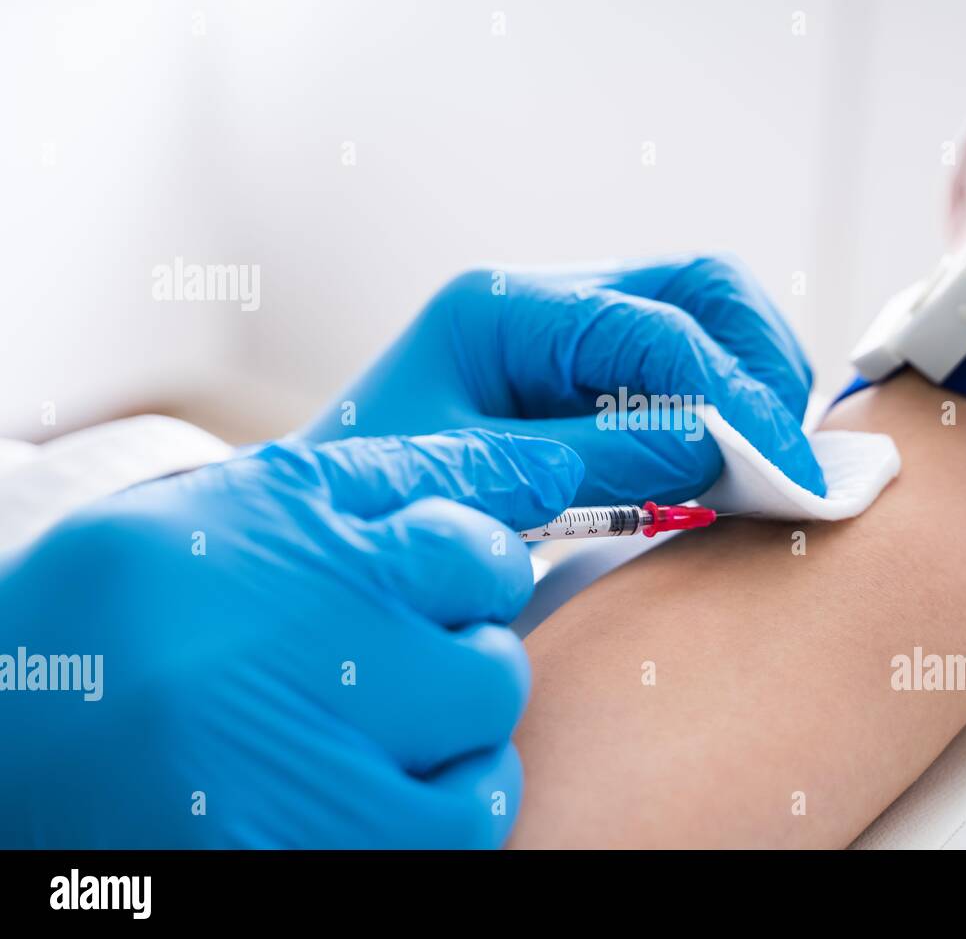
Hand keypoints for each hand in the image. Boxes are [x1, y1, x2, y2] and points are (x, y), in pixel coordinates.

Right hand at [0, 429, 580, 846]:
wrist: (4, 730)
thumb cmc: (127, 599)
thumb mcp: (245, 497)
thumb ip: (397, 476)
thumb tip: (547, 469)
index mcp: (316, 563)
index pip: (482, 557)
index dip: (472, 569)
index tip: (440, 582)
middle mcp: (323, 672)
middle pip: (492, 669)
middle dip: (464, 661)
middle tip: (394, 662)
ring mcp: (318, 783)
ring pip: (484, 767)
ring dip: (456, 746)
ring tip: (377, 726)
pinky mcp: (308, 860)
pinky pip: (448, 843)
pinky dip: (434, 814)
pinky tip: (373, 786)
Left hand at [301, 256, 825, 501]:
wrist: (331, 517)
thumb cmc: (374, 499)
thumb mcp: (479, 482)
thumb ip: (597, 461)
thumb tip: (716, 449)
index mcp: (503, 308)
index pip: (656, 330)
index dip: (734, 400)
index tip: (785, 473)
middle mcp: (546, 297)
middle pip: (700, 286)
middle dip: (760, 365)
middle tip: (788, 459)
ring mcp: (571, 325)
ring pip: (708, 312)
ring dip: (753, 377)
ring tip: (768, 460)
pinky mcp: (590, 366)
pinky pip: (687, 357)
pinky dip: (728, 398)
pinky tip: (733, 455)